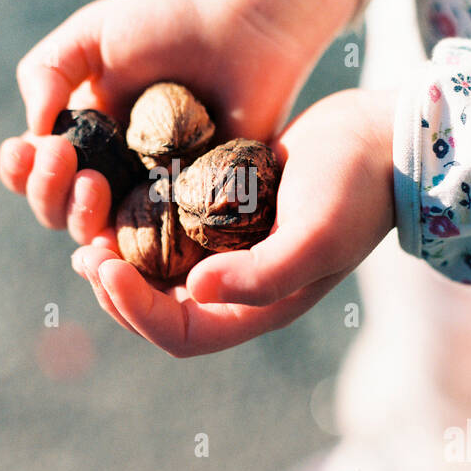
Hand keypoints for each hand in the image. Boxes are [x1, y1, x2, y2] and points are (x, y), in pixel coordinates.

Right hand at [0, 0, 358, 244]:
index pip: (32, 171)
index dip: (20, 169)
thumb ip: (46, 71)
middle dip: (47, 190)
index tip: (27, 148)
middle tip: (62, 157)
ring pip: (100, 235)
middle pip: (57, 210)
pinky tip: (121, 228)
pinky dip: (132, 246)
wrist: (245, 28)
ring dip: (80, 216)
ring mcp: (151, 197)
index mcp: (80, 137)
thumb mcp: (93, 35)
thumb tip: (33, 131)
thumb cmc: (168, 22)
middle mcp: (110, 173)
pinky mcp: (193, 212)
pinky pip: (158, 246)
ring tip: (93, 183)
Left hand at [70, 87, 395, 355]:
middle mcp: (239, 287)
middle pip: (160, 310)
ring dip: (122, 259)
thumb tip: (193, 291)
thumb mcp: (316, 236)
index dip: (136, 311)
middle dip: (117, 290)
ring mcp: (230, 249)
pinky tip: (116, 195)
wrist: (382, 137)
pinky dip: (141, 222)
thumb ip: (262, 275)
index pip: (181, 334)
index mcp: (258, 308)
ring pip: (159, 272)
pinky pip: (170, 229)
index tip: (104, 268)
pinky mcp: (224, 211)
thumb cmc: (356, 190)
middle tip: (87, 253)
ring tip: (93, 232)